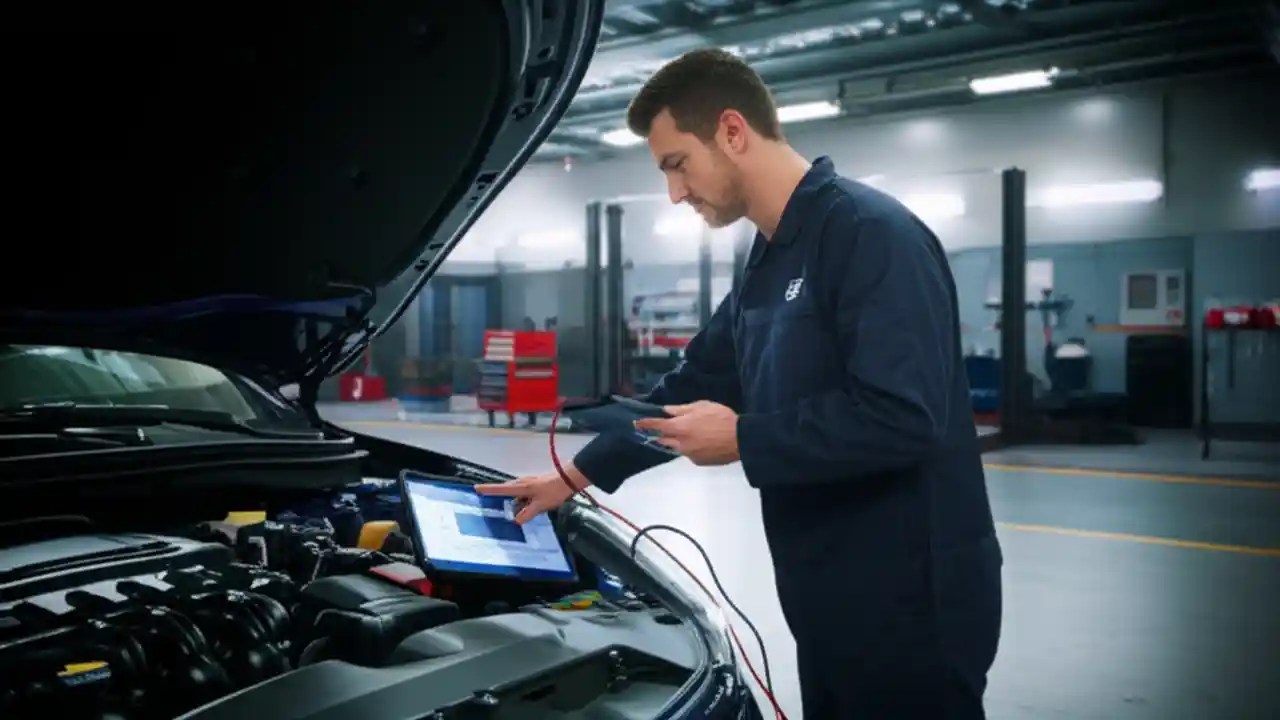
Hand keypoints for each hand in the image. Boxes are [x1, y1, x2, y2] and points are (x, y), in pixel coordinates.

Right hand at [474, 462, 590, 524]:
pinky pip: (522, 495)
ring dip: (512, 501)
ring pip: (515, 494)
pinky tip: (524, 509)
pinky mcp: (534, 486)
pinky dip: (520, 501)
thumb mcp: (540, 506)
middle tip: (488, 503)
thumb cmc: (553, 491)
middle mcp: (522, 483)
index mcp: (521, 487)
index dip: (488, 490)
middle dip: (497, 496)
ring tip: (510, 513)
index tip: (475, 489)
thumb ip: (527, 514)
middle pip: (506, 491)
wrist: (568, 480)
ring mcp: (528, 483)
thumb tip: (515, 521)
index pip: (500, 489)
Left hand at [634, 400, 739, 465]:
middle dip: (661, 434)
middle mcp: (681, 443)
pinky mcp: (698, 462)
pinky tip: (704, 441)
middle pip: (663, 439)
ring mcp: (689, 455)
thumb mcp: (702, 406)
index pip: (656, 426)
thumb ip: (682, 409)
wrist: (740, 439)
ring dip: (678, 441)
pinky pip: (689, 454)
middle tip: (665, 428)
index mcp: (680, 427)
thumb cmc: (721, 419)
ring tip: (693, 433)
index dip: (645, 424)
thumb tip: (667, 410)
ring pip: (676, 448)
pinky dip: (692, 447)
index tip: (636, 423)